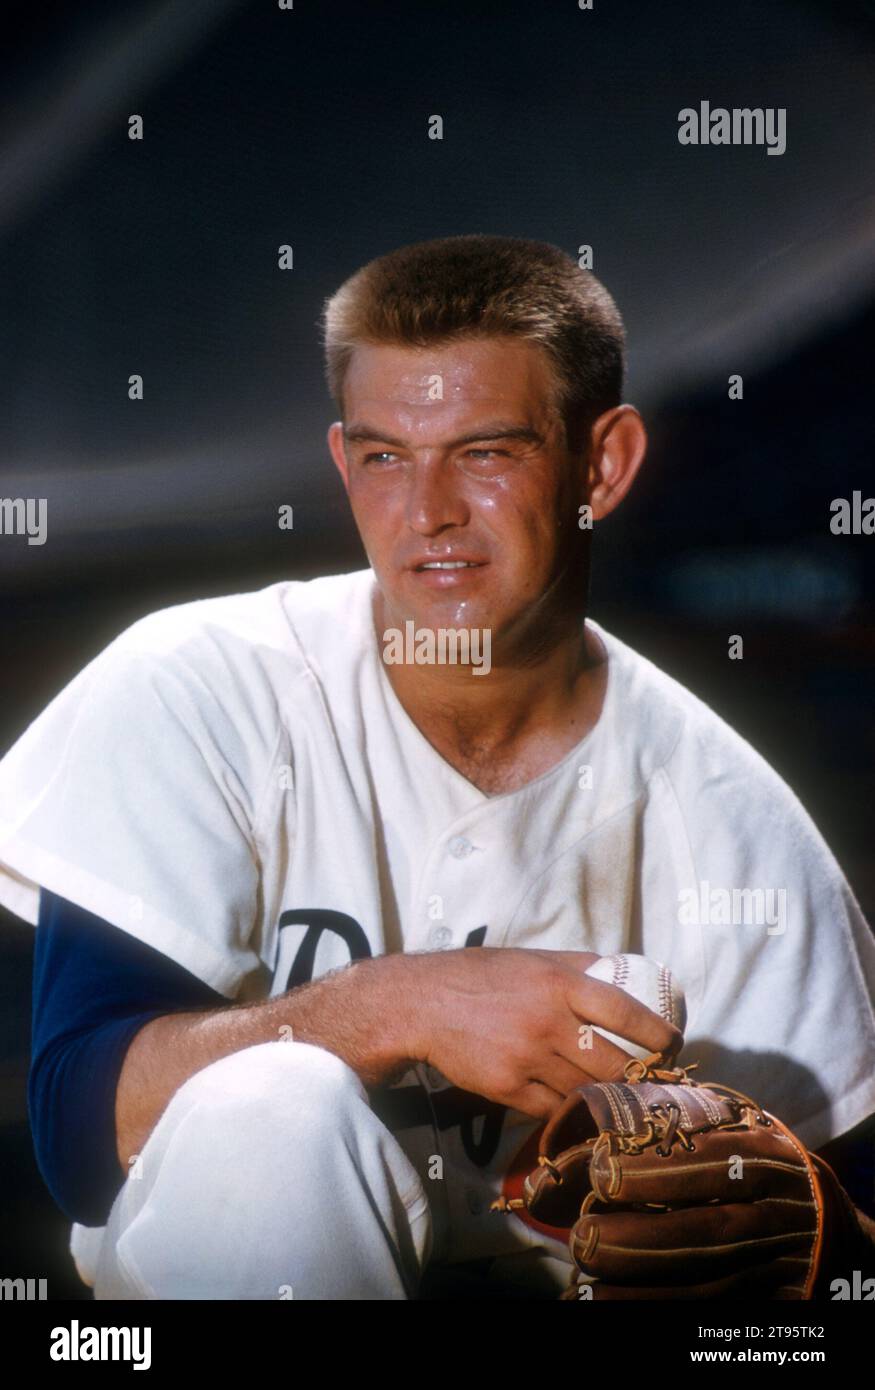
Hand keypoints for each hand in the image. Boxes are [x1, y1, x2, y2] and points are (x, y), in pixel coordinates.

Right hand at [403, 946, 682, 1119]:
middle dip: (637, 1078)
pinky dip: (569, 1110)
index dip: (657, 1034)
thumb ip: (578, 965)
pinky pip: (553, 1109)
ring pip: (585, 1091)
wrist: (423, 1004)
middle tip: (652, 1081)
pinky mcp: (507, 1088)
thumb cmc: (483, 976)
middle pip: (612, 1064)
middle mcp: (547, 1022)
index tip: (674, 1045)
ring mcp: (527, 1059)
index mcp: (558, 984)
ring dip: (606, 1098)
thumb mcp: (533, 958)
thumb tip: (623, 969)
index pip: (623, 1012)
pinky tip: (577, 1107)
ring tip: (621, 1098)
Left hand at [519, 1073, 867, 1300]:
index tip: (603, 1171)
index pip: (715, 1163)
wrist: (823, 1219)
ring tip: (588, 1262)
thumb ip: (691, 1120)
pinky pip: (708, 1305)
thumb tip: (605, 1116)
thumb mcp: (741, 1126)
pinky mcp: (767, 1293)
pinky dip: (655, 1302)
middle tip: (582, 1230)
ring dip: (642, 1275)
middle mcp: (777, 1210)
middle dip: (641, 1234)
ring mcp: (774, 1258)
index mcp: (768, 1154)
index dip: (659, 1171)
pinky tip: (608, 1297)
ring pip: (707, 1274)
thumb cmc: (758, 1158)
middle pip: (710, 1230)